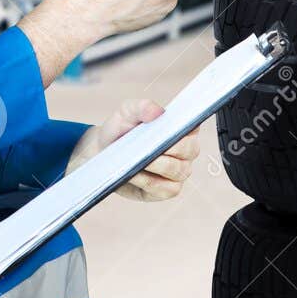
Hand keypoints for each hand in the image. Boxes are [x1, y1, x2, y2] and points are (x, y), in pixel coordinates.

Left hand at [68, 99, 201, 201]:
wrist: (103, 153)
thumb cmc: (121, 130)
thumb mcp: (127, 112)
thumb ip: (142, 107)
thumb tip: (157, 112)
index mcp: (182, 128)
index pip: (193, 125)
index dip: (183, 126)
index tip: (169, 126)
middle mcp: (187, 151)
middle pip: (188, 149)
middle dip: (166, 147)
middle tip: (144, 144)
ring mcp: (180, 172)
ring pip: (176, 169)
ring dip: (154, 165)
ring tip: (135, 159)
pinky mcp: (167, 190)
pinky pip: (164, 188)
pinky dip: (147, 181)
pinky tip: (132, 174)